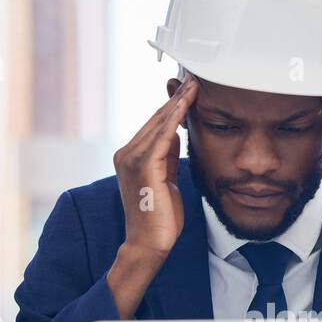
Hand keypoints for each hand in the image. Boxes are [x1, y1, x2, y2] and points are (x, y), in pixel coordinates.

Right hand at [114, 73, 198, 256]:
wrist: (150, 243)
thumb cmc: (160, 217)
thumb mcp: (166, 179)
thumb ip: (167, 156)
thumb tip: (175, 135)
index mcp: (130, 156)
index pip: (154, 125)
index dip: (172, 106)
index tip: (189, 90)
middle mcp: (126, 154)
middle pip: (156, 119)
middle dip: (176, 98)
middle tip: (194, 78)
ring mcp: (131, 158)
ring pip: (159, 122)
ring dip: (178, 102)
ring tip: (195, 85)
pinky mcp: (143, 166)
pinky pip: (162, 135)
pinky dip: (175, 117)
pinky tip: (187, 103)